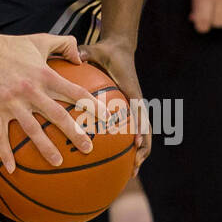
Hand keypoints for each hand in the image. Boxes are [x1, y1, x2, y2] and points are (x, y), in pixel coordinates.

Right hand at [0, 32, 108, 174]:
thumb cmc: (9, 45)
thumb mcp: (39, 40)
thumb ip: (63, 44)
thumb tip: (81, 58)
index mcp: (44, 74)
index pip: (75, 91)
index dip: (92, 105)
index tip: (106, 118)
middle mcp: (30, 89)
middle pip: (58, 115)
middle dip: (75, 133)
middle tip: (89, 149)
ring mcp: (11, 100)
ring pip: (32, 129)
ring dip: (46, 148)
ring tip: (58, 163)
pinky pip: (0, 135)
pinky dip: (6, 153)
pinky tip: (11, 169)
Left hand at [80, 37, 150, 177]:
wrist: (120, 48)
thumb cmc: (106, 51)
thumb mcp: (96, 50)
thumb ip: (85, 53)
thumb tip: (74, 57)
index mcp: (132, 93)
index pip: (140, 114)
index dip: (139, 130)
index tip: (134, 145)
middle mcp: (136, 103)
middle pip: (146, 132)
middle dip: (142, 152)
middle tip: (132, 170)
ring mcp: (134, 109)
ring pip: (141, 136)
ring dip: (137, 154)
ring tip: (127, 174)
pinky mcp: (128, 111)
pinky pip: (130, 131)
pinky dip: (125, 146)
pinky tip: (110, 159)